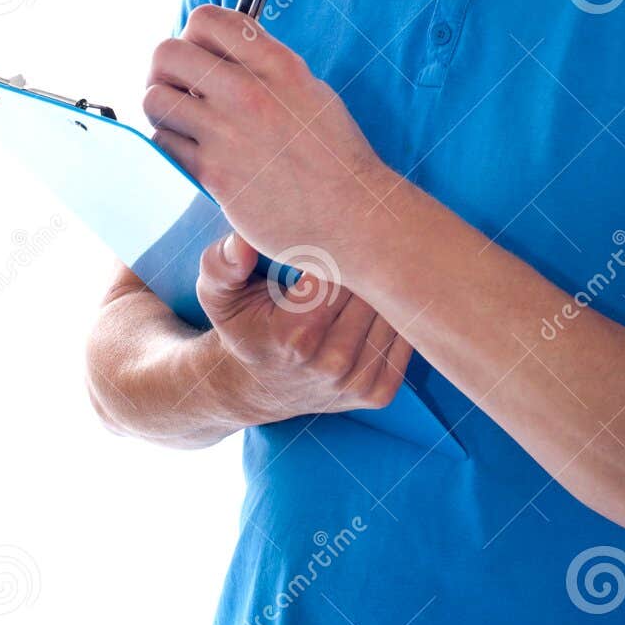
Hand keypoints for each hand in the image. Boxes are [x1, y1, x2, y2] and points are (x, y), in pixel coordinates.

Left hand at [144, 5, 392, 265]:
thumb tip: (226, 56)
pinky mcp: (214, 173)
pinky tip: (191, 153)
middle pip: (166, 54)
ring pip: (155, 99)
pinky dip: (171, 146)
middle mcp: (248, 91)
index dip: (192, 37)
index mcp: (277, 64)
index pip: (204, 21)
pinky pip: (165, 144)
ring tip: (182, 123)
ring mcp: (227, 132)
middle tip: (178, 89)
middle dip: (165, 70)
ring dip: (163, 109)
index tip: (200, 57)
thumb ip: (267, 67)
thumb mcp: (311, 91)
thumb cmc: (336, 157)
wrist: (351, 214)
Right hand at [195, 230, 413, 420]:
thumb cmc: (244, 328)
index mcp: (294, 334)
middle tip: (363, 241)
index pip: (341, 272)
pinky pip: (406, 342)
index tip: (337, 230)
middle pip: (371, 291)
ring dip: (388, 290)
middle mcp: (330, 363)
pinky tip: (380, 305)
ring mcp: (357, 382)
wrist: (256, 388)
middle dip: (367, 264)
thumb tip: (242, 242)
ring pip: (393, 314)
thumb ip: (221, 264)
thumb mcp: (219, 296)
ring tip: (374, 270)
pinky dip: (398, 319)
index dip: (342, 247)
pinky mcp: (378, 394)